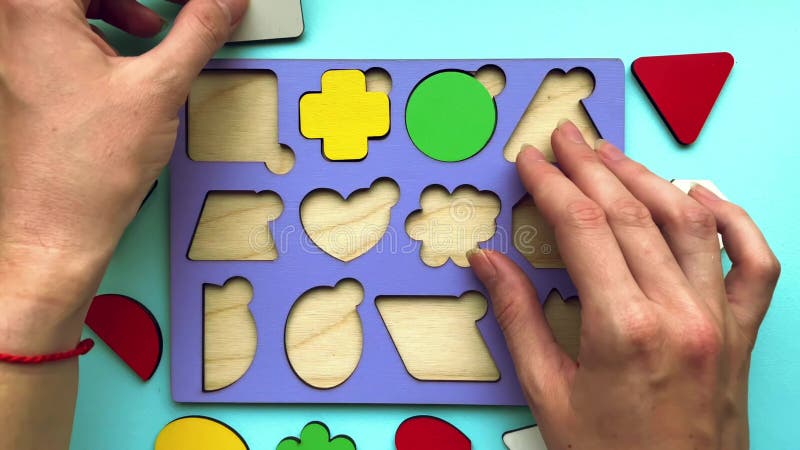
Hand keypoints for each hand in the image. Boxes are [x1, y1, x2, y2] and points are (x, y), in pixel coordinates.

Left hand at [0, 0, 246, 353]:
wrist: (54, 228)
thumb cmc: (85, 171)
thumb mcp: (158, 88)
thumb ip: (198, 32)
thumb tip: (223, 3)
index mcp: (32, 10)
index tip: (191, 1)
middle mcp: (9, 26)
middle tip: (173, 11)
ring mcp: (9, 52)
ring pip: (68, 4)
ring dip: (115, 5)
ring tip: (149, 32)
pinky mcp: (16, 74)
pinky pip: (56, 30)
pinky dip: (95, 32)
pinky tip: (122, 58)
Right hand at [468, 121, 778, 448]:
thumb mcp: (547, 394)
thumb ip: (517, 318)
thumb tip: (486, 262)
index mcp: (623, 331)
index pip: (584, 229)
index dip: (552, 185)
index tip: (531, 161)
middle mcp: (679, 315)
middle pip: (632, 214)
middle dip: (592, 167)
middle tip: (565, 138)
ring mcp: (718, 321)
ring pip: (689, 223)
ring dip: (647, 179)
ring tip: (612, 156)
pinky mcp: (741, 334)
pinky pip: (753, 262)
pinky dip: (733, 219)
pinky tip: (703, 195)